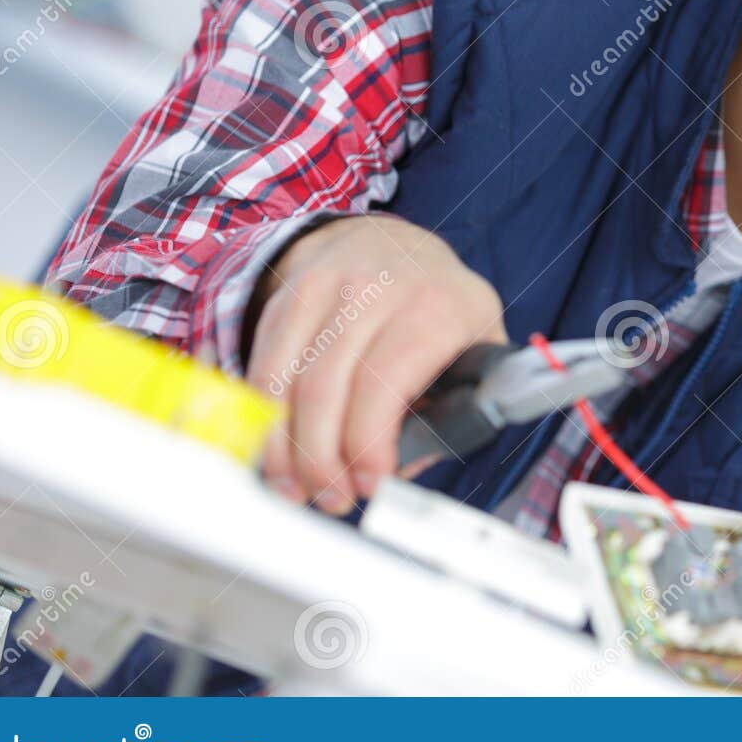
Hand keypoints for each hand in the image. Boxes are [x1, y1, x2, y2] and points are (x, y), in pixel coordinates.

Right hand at [246, 214, 506, 513]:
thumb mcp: (479, 342)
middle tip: (335, 500)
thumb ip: (462, 404)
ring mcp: (323, 290)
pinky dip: (263, 423)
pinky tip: (276, 458)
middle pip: (326, 389)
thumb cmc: (440, 305)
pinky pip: (262, 370)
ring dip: (286, 451)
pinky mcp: (284, 300)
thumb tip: (409, 469)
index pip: (387, 383)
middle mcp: (375, 291)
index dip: (370, 443)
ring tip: (299, 490)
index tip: (372, 485)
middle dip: (323, 460)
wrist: (391, 241)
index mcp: (435, 307)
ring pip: (286, 384)